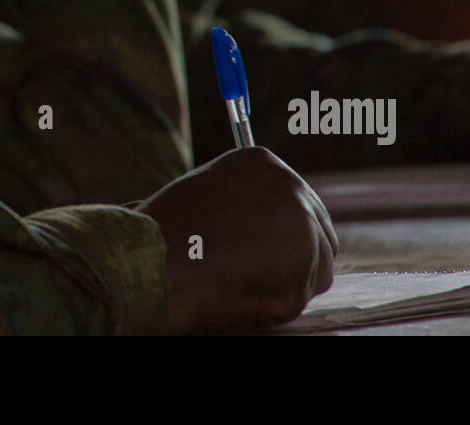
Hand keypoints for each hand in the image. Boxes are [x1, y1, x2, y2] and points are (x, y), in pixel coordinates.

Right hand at [136, 147, 336, 333]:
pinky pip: (298, 297)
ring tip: (235, 279)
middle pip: (318, 238)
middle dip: (290, 266)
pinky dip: (273, 307)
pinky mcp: (305, 251)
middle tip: (247, 277)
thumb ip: (247, 206)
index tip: (256, 257)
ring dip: (280, 287)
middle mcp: (287, 181)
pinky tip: (238, 290)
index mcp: (262, 163)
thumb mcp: (209, 198)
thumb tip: (274, 233)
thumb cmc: (166, 238)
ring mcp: (300, 214)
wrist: (152, 258)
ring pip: (314, 270)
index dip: (280, 243)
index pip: (299, 208)